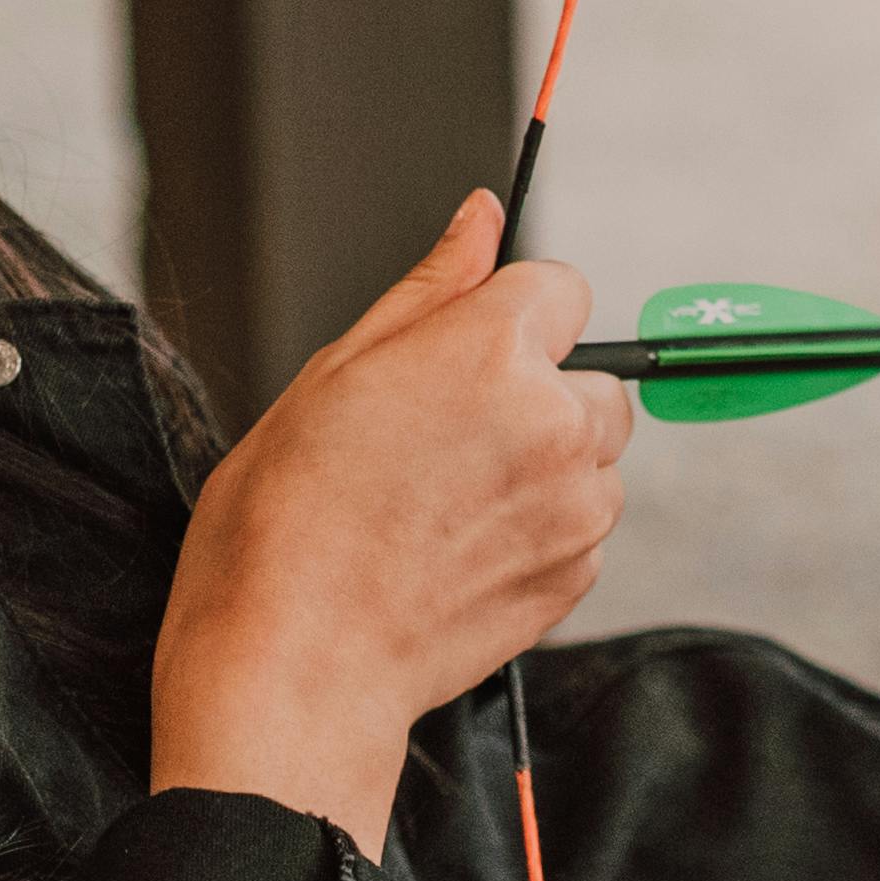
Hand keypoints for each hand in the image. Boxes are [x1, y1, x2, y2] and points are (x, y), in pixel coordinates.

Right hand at [150, 194, 632, 854]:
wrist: (297, 662)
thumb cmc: (286, 523)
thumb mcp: (332, 373)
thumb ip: (429, 288)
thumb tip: (481, 218)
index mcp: (492, 352)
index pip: (562, 289)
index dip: (508, 319)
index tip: (462, 356)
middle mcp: (554, 422)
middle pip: (592, 376)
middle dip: (537, 394)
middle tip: (440, 439)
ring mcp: (576, 505)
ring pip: (593, 455)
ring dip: (542, 466)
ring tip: (442, 502)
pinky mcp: (577, 575)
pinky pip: (582, 525)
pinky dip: (537, 530)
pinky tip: (456, 550)